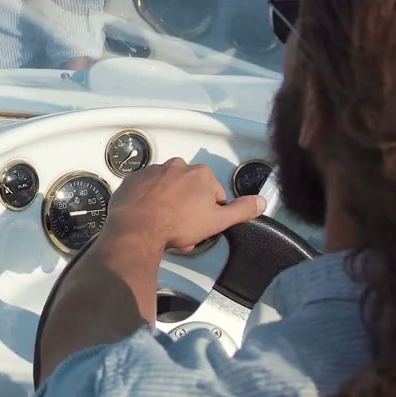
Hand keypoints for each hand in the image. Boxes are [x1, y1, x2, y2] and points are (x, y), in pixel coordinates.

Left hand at [105, 158, 265, 254]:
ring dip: (169, 205)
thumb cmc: (176, 224)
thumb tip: (260, 202)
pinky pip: (147, 190)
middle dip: (188, 210)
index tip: (200, 225)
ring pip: (169, 190)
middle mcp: (178, 166)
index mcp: (202, 174)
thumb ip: (241, 210)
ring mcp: (155, 171)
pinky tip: (149, 217)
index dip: (209, 214)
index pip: (214, 195)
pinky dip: (149, 201)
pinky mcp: (135, 179)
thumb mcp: (217, 221)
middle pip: (190, 191)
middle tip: (182, 230)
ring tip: (164, 226)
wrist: (137, 228)